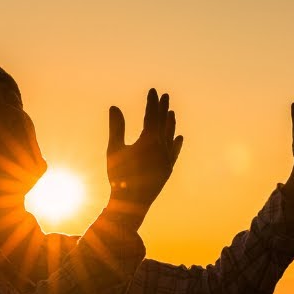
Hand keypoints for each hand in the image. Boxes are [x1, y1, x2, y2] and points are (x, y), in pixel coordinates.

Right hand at [104, 88, 183, 228]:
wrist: (130, 203)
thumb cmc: (119, 177)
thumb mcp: (114, 150)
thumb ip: (116, 127)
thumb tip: (114, 107)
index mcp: (149, 141)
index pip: (152, 115)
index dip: (152, 102)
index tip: (153, 90)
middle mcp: (162, 148)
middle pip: (164, 123)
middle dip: (163, 108)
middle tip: (164, 95)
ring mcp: (167, 159)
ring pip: (171, 136)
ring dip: (171, 124)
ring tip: (171, 113)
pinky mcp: (168, 169)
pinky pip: (175, 152)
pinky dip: (177, 143)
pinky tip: (179, 137)